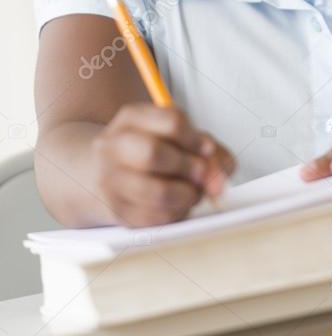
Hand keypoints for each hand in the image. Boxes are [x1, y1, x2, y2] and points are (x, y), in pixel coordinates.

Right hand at [91, 103, 234, 226]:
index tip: (208, 149)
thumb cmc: (151, 149)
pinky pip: (155, 218)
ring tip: (193, 192)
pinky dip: (177, 213)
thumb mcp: (175, 135)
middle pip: (154, 154)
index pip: (171, 121)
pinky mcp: (117, 211)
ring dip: (187, 195)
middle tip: (202, 176)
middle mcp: (114, 146)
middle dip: (188, 167)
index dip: (196, 138)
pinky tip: (179, 204)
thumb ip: (207, 147)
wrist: (106, 172)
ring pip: (156, 192)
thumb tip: (221, 174)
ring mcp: (110, 180)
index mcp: (132, 117)